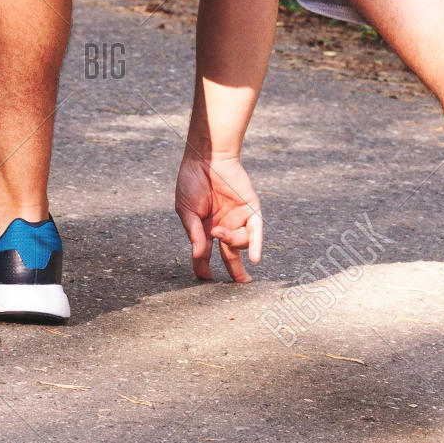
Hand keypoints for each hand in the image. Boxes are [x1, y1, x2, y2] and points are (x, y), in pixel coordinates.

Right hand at [174, 153, 262, 282]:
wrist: (206, 157)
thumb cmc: (192, 182)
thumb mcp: (187, 211)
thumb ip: (194, 234)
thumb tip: (197, 256)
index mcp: (206, 228)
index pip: (206, 254)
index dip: (204, 267)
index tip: (204, 280)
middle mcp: (224, 226)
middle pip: (230, 255)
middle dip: (235, 272)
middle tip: (238, 285)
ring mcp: (238, 219)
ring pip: (240, 243)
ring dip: (229, 242)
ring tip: (216, 231)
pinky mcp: (251, 210)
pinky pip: (256, 232)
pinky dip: (256, 246)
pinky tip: (254, 260)